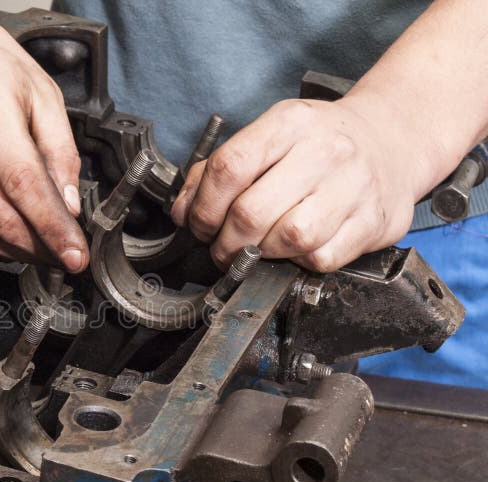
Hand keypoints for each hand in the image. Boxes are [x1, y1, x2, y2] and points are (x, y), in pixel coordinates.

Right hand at [0, 1, 87, 271]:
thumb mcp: (41, 92)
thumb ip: (60, 150)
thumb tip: (68, 204)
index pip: (23, 184)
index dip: (52, 227)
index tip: (75, 254)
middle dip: (39, 248)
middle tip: (64, 257)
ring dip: (15, 252)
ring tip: (42, 252)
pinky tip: (9, 243)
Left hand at [171, 98, 426, 271]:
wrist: (393, 138)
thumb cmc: (320, 142)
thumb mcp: (270, 135)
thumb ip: (219, 169)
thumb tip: (182, 210)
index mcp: (289, 125)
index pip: (228, 168)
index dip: (202, 207)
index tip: (197, 224)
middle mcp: (325, 152)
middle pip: (252, 213)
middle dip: (225, 242)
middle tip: (223, 247)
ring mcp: (354, 187)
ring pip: (289, 239)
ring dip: (261, 254)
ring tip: (258, 249)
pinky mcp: (374, 221)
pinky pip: (322, 259)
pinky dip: (300, 263)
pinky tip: (295, 250)